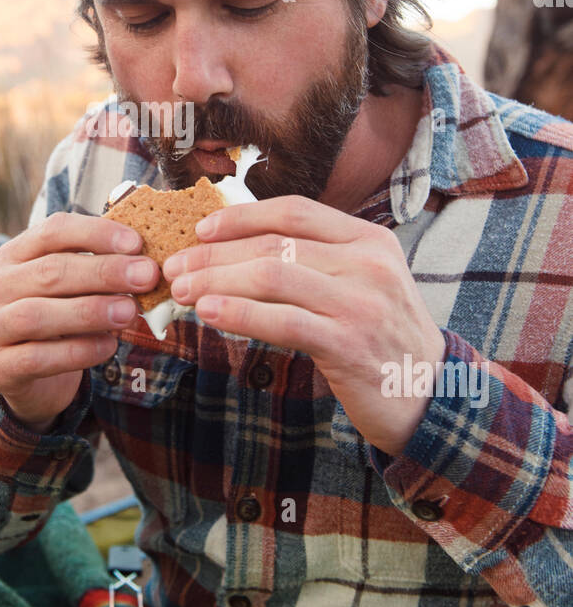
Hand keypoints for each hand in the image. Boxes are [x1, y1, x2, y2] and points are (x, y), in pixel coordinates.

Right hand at [0, 213, 158, 431]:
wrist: (25, 377)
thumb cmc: (56, 321)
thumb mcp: (69, 289)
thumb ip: (95, 271)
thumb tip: (144, 264)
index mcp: (11, 256)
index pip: (52, 231)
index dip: (96, 233)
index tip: (136, 243)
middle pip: (49, 271)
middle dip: (104, 272)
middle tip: (146, 276)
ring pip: (38, 314)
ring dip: (90, 311)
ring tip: (129, 312)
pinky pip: (39, 357)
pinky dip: (78, 351)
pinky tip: (108, 346)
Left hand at [161, 195, 445, 457]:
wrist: (430, 394)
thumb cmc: (381, 338)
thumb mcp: (360, 284)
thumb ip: (314, 263)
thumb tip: (237, 252)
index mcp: (368, 239)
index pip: (294, 211)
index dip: (241, 216)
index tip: (201, 229)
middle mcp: (368, 262)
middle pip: (275, 243)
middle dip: (215, 253)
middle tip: (176, 266)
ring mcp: (361, 301)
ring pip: (272, 276)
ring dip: (218, 281)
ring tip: (183, 290)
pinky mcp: (348, 343)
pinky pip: (283, 320)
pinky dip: (239, 314)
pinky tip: (209, 313)